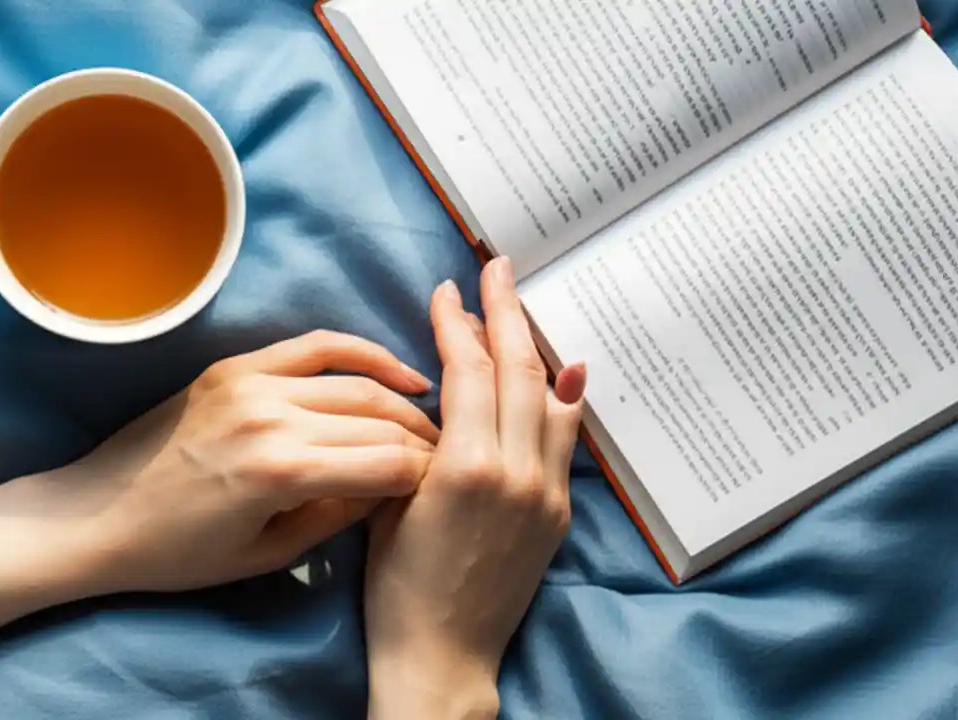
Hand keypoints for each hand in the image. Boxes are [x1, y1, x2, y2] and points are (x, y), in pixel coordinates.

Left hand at [6, 330, 439, 598]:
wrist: (97, 515)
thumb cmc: (178, 554)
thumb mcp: (267, 554)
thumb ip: (336, 515)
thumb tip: (390, 485)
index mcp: (280, 471)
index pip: (387, 462)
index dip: (426, 476)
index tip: (444, 487)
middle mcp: (271, 415)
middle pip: (378, 416)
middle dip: (422, 438)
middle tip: (448, 456)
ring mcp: (251, 381)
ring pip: (354, 379)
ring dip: (401, 396)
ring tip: (430, 416)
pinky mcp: (234, 365)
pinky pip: (313, 345)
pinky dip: (360, 352)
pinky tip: (393, 368)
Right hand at [364, 258, 586, 718]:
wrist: (440, 654)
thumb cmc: (396, 586)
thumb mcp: (391, 502)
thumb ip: (419, 443)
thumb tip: (442, 394)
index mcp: (466, 466)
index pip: (468, 369)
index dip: (456, 323)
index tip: (445, 291)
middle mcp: (517, 471)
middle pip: (517, 369)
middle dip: (506, 312)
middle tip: (497, 269)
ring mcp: (545, 492)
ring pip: (550, 396)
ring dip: (534, 346)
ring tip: (522, 307)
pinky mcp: (558, 513)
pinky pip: (566, 437)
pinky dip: (564, 397)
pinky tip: (563, 371)